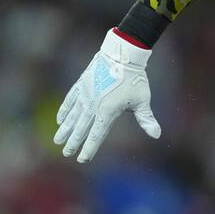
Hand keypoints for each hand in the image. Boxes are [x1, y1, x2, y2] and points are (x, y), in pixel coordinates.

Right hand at [54, 30, 160, 162]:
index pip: (96, 135)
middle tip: (66, 154)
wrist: (122, 54)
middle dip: (73, 142)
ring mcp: (86, 94)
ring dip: (65, 129)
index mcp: (107, 111)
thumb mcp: (142, 100)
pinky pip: (70, 100)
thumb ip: (146, 119)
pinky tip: (60, 120)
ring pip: (72, 116)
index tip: (82, 159)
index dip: (89, 148)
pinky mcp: (82, 84)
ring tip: (57, 140)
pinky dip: (64, 110)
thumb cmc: (134, 78)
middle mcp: (93, 105)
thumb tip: (157, 135)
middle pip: (81, 128)